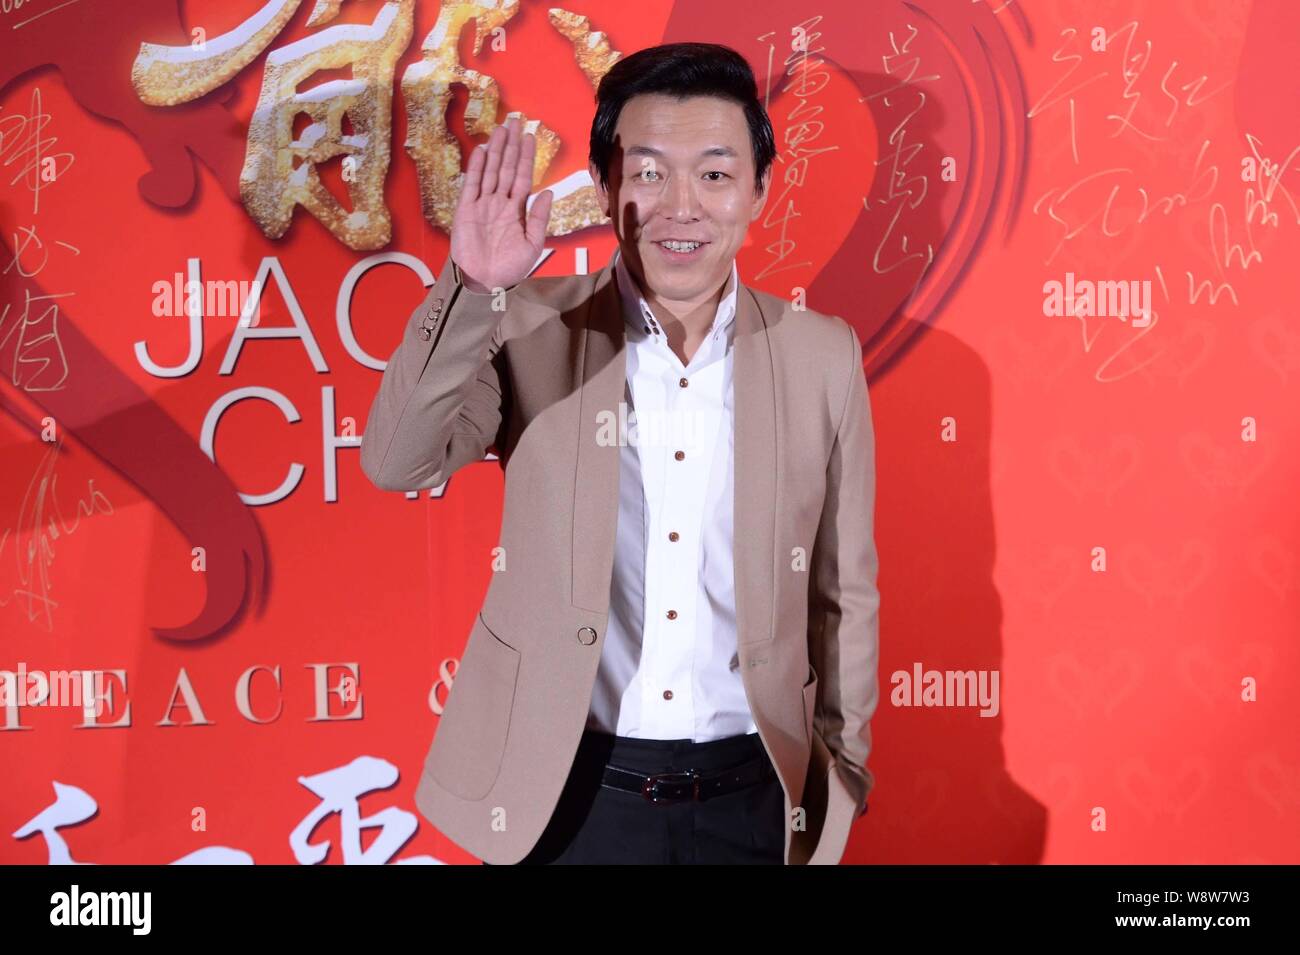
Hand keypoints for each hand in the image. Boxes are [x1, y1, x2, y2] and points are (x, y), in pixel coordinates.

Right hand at [450, 114, 552, 293]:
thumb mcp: (533, 244)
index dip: (526, 157)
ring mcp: (483, 204)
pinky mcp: (466, 209)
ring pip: (490, 171)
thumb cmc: (510, 267)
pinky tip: (482, 151)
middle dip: (511, 146)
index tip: (530, 137)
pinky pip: (472, 184)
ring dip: (496, 150)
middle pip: (506, 168)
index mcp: (517, 210)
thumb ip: (540, 218)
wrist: (485, 281)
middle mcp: (500, 202)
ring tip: (500, 129)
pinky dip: (477, 167)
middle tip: (514, 122)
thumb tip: (548, 192)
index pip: (522, 177)